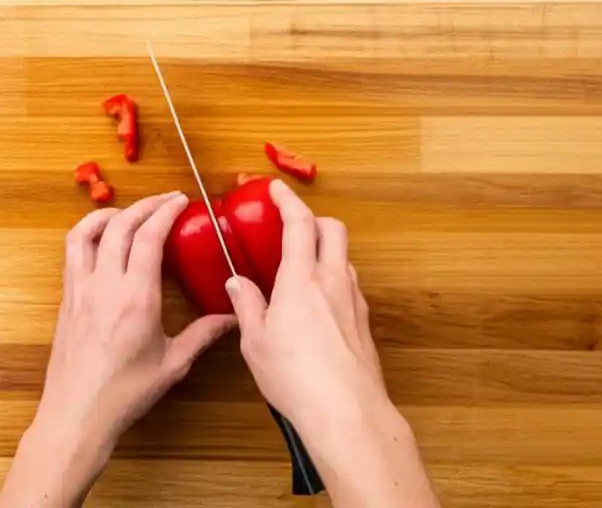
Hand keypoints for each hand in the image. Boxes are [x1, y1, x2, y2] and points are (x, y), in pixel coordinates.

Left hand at [0, 192, 236, 507]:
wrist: (76, 414)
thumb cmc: (124, 394)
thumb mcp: (173, 365)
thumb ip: (202, 335)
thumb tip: (230, 318)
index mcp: (136, 298)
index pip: (149, 236)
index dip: (165, 211)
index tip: (181, 201)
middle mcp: (104, 286)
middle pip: (120, 226)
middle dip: (144, 205)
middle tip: (165, 201)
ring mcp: (80, 289)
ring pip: (88, 232)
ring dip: (109, 214)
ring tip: (129, 212)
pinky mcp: (66, 299)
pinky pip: (73, 252)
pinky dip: (88, 234)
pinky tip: (102, 240)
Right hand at [226, 180, 438, 507]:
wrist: (347, 412)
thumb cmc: (297, 379)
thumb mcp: (256, 342)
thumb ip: (247, 306)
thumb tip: (238, 285)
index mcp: (301, 280)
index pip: (299, 223)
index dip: (288, 200)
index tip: (276, 189)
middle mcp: (333, 283)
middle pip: (333, 230)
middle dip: (313, 219)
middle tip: (291, 225)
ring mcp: (354, 303)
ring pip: (344, 259)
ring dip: (325, 251)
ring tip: (301, 267)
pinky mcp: (364, 325)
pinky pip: (349, 288)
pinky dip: (333, 281)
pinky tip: (317, 304)